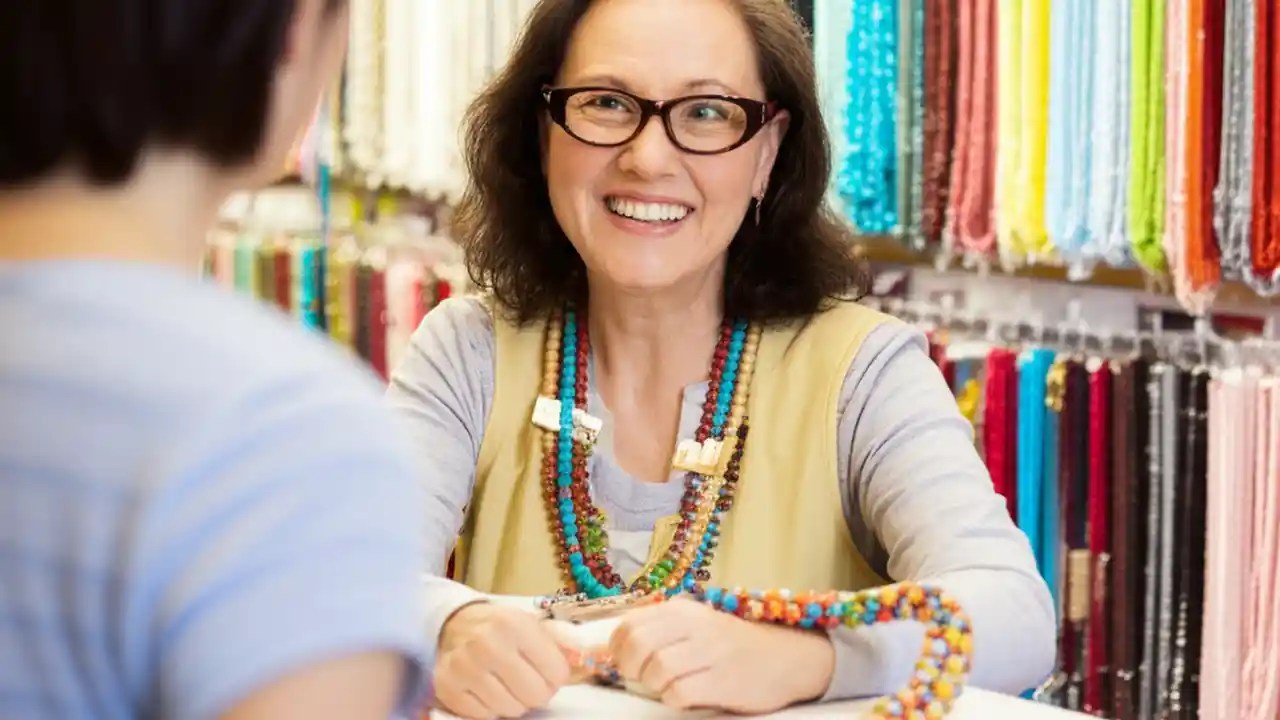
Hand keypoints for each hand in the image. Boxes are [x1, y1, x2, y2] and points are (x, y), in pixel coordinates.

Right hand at [433, 603, 572, 718]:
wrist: (454, 624)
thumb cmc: (501, 627)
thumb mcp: (533, 623)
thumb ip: (562, 640)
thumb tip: (582, 658)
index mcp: (514, 624)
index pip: (556, 673)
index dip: (556, 676)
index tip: (548, 670)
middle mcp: (487, 645)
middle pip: (535, 695)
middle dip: (538, 692)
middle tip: (530, 681)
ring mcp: (464, 668)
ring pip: (511, 710)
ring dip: (515, 701)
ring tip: (509, 683)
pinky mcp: (447, 689)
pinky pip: (485, 716)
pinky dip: (492, 707)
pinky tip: (489, 689)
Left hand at [607, 597, 834, 712]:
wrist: (786, 657)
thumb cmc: (731, 644)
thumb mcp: (696, 625)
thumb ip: (658, 631)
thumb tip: (610, 649)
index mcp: (683, 610)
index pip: (629, 624)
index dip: (616, 648)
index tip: (623, 660)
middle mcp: (695, 626)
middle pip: (639, 645)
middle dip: (630, 668)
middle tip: (640, 677)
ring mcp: (711, 653)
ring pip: (657, 670)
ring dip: (654, 685)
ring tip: (667, 686)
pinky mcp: (724, 682)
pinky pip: (680, 693)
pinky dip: (675, 699)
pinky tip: (686, 695)